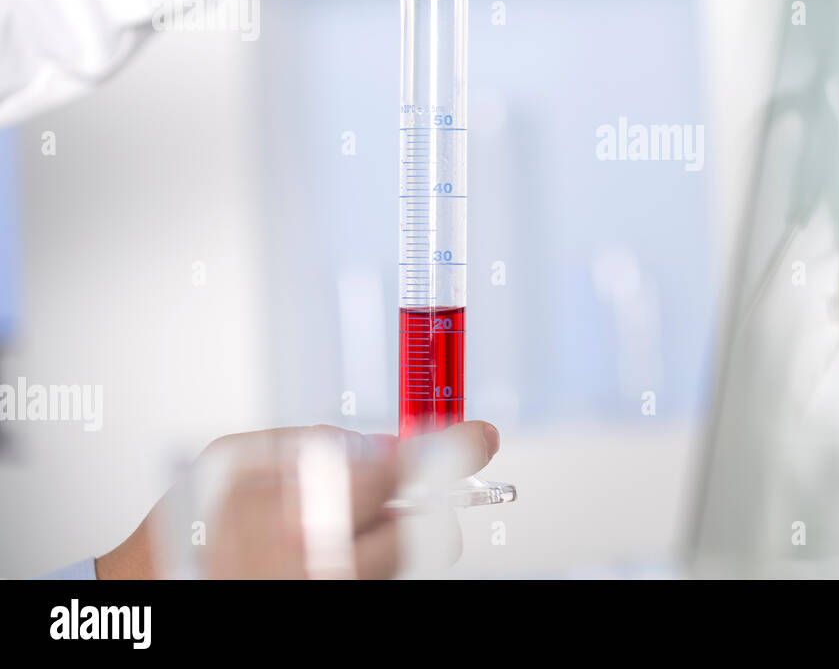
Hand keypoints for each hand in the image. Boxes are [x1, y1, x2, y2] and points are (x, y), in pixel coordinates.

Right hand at [95, 421, 500, 578]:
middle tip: (413, 482)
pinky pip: (379, 576)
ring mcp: (336, 587)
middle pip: (425, 529)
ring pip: (407, 559)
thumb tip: (383, 443)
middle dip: (427, 500)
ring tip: (350, 517)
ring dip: (397, 530)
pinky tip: (334, 540)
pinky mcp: (337, 602)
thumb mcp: (244, 454)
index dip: (453, 450)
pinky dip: (371, 553)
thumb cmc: (192, 520)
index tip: (479, 436)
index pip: (409, 472)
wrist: (158, 587)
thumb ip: (319, 441)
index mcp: (307, 509)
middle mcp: (328, 559)